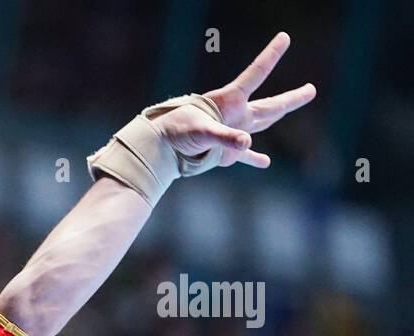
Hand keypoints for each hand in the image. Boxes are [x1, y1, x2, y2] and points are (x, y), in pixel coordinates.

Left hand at [152, 32, 315, 168]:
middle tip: (311, 90)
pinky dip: (253, 158)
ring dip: (278, 116)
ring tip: (294, 104)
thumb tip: (248, 144)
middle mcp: (236, 115)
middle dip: (291, 99)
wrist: (160, 147)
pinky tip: (265, 162)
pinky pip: (244, 155)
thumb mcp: (200, 133)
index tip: (284, 37)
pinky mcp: (224, 151)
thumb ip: (224, 138)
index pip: (255, 74)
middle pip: (270, 106)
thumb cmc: (177, 133)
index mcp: (230, 102)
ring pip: (262, 123)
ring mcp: (232, 132)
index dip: (270, 56)